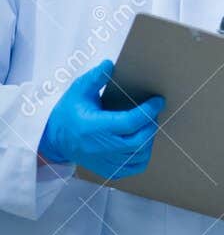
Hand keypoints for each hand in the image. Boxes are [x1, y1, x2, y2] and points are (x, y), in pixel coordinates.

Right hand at [39, 60, 163, 178]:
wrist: (54, 138)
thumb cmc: (68, 112)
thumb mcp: (78, 91)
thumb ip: (95, 78)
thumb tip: (110, 64)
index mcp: (93, 127)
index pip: (129, 122)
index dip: (148, 111)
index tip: (158, 101)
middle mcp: (100, 147)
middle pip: (139, 141)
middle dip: (151, 125)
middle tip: (152, 112)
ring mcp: (105, 162)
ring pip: (140, 155)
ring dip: (149, 139)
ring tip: (145, 125)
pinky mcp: (108, 170)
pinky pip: (135, 167)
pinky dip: (143, 155)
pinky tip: (140, 141)